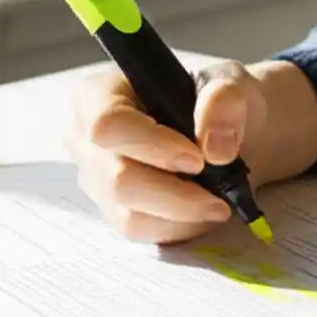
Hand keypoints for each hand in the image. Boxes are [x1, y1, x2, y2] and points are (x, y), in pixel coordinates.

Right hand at [65, 60, 316, 243]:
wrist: (222, 136)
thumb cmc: (214, 103)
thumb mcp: (230, 84)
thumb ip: (225, 101)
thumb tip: (216, 148)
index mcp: (99, 94)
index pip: (107, 124)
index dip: (151, 145)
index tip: (198, 159)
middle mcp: (86, 140)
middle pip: (118, 179)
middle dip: (175, 193)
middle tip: (219, 194)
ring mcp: (96, 180)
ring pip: (129, 214)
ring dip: (183, 214)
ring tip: (219, 201)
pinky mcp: (113, 211)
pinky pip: (141, 231)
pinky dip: (179, 227)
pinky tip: (201, 211)